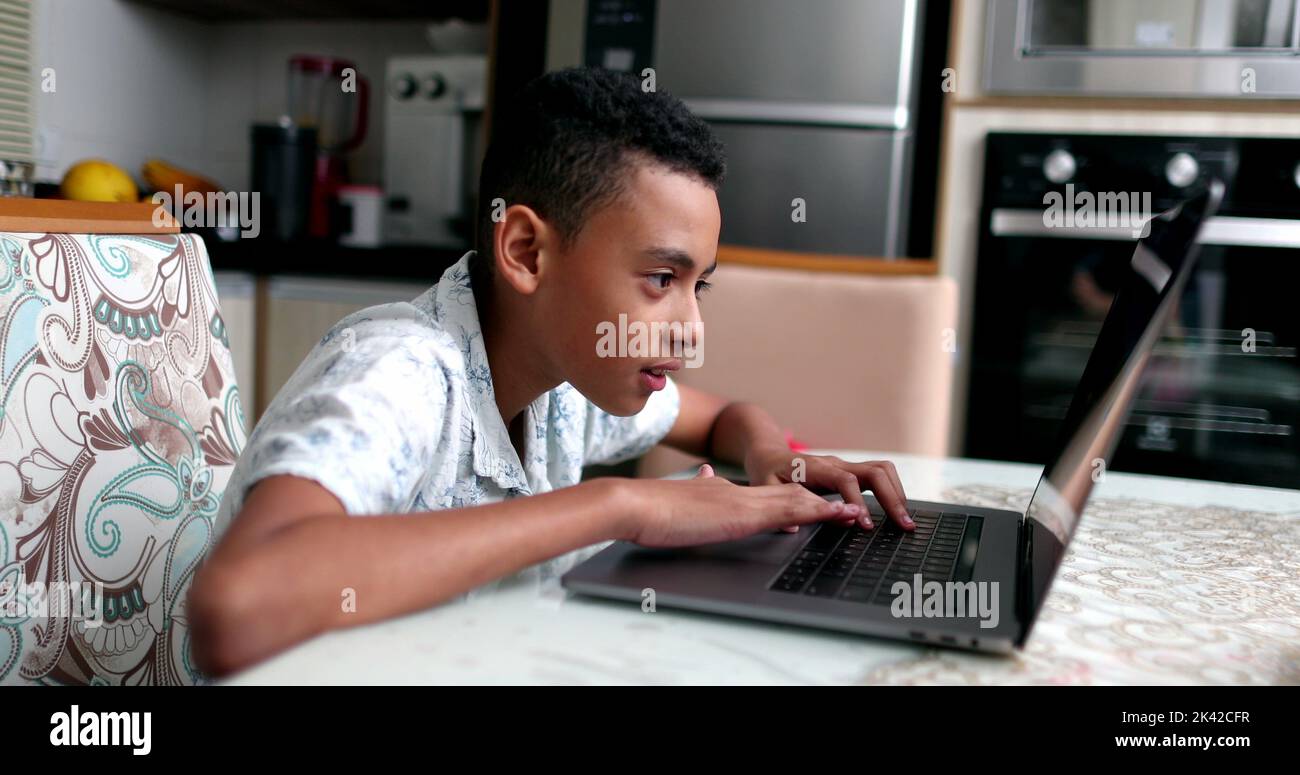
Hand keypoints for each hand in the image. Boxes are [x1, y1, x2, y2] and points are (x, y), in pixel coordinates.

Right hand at [622, 464, 862, 547]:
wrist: (632, 504)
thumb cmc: (647, 510)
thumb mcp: (678, 497)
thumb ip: (697, 485)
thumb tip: (705, 472)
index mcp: (722, 490)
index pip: (767, 495)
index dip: (795, 499)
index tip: (816, 504)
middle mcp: (737, 491)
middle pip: (789, 495)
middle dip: (820, 502)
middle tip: (849, 510)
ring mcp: (742, 500)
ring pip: (796, 501)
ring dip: (828, 508)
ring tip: (856, 515)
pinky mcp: (742, 514)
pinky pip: (789, 512)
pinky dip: (817, 513)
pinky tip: (835, 518)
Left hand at [743, 446, 912, 530]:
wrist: (770, 454)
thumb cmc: (767, 471)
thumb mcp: (763, 486)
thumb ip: (778, 505)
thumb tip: (794, 526)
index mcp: (814, 467)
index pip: (845, 480)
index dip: (857, 502)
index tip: (864, 524)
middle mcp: (835, 463)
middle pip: (874, 472)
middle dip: (892, 498)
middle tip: (904, 525)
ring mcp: (845, 465)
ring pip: (882, 470)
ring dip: (897, 493)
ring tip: (905, 519)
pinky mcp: (851, 472)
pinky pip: (879, 476)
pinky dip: (892, 491)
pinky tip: (896, 510)